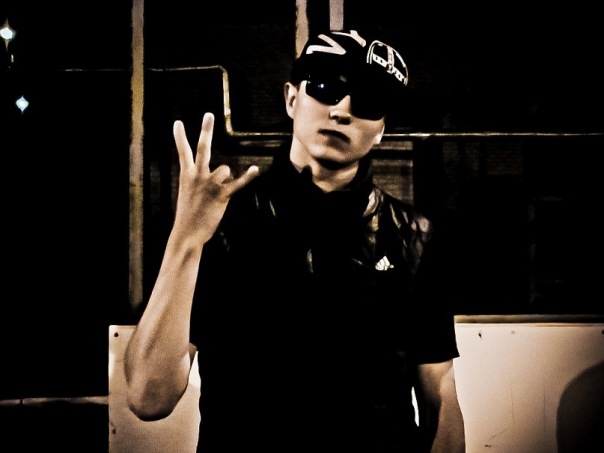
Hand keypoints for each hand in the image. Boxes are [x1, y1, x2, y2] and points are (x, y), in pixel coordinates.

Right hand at [172, 112, 259, 242]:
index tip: (177, 122)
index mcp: (186, 175)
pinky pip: (237, 184)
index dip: (180, 137)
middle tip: (208, 114)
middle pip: (202, 148)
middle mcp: (197, 176)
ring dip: (226, 179)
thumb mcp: (189, 194)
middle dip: (205, 130)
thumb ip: (204, 181)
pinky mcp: (221, 195)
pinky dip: (247, 177)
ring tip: (217, 195)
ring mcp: (209, 184)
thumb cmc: (189, 216)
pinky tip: (255, 170)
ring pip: (225, 170)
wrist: (187, 233)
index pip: (183, 152)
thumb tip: (226, 174)